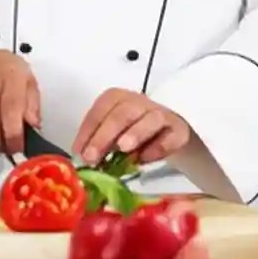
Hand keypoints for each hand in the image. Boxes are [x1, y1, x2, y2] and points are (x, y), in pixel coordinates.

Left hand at [72, 88, 191, 165]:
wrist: (167, 134)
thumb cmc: (132, 132)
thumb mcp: (112, 135)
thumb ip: (98, 144)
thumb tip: (82, 159)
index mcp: (116, 98)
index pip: (100, 110)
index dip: (87, 132)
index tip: (78, 153)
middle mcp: (138, 102)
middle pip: (122, 113)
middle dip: (105, 136)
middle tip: (93, 157)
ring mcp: (160, 114)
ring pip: (150, 119)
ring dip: (135, 133)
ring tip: (122, 150)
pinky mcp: (179, 130)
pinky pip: (171, 136)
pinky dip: (158, 148)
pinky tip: (145, 160)